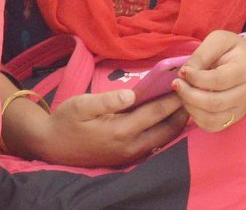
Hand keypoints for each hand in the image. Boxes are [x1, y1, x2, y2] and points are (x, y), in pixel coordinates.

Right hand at [25, 87, 185, 167]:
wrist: (52, 146)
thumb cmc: (66, 121)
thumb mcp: (81, 105)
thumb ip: (107, 100)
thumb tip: (132, 93)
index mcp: (120, 130)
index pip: (155, 114)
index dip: (172, 100)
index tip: (185, 86)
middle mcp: (130, 146)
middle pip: (166, 131)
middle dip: (181, 113)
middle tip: (193, 96)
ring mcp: (130, 155)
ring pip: (162, 141)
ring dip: (175, 124)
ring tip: (184, 107)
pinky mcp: (127, 158)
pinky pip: (153, 146)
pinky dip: (164, 132)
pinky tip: (167, 120)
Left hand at [173, 30, 245, 131]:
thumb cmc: (232, 49)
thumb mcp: (218, 40)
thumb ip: (201, 55)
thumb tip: (185, 73)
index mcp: (244, 70)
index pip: (218, 80)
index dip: (196, 78)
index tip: (183, 71)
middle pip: (214, 103)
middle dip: (188, 95)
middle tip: (176, 83)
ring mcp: (240, 110)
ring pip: (211, 119)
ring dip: (190, 107)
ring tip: (182, 92)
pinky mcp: (233, 119)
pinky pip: (212, 127)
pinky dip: (196, 118)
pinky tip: (191, 103)